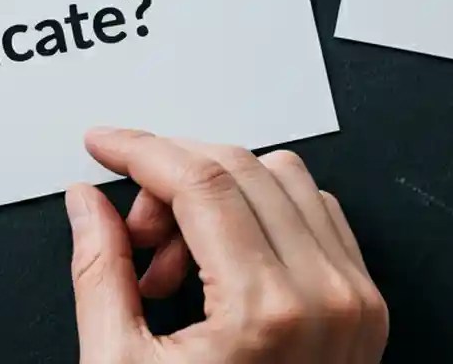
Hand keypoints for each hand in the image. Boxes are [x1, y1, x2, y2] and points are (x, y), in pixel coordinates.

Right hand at [66, 129, 387, 363]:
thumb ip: (99, 271)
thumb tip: (87, 204)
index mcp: (265, 310)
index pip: (198, 178)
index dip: (139, 148)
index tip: (105, 144)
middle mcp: (325, 296)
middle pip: (237, 167)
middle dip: (168, 178)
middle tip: (132, 230)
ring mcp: (355, 302)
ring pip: (283, 177)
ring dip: (217, 194)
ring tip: (173, 260)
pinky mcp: (365, 309)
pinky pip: (316, 213)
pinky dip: (261, 214)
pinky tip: (219, 261)